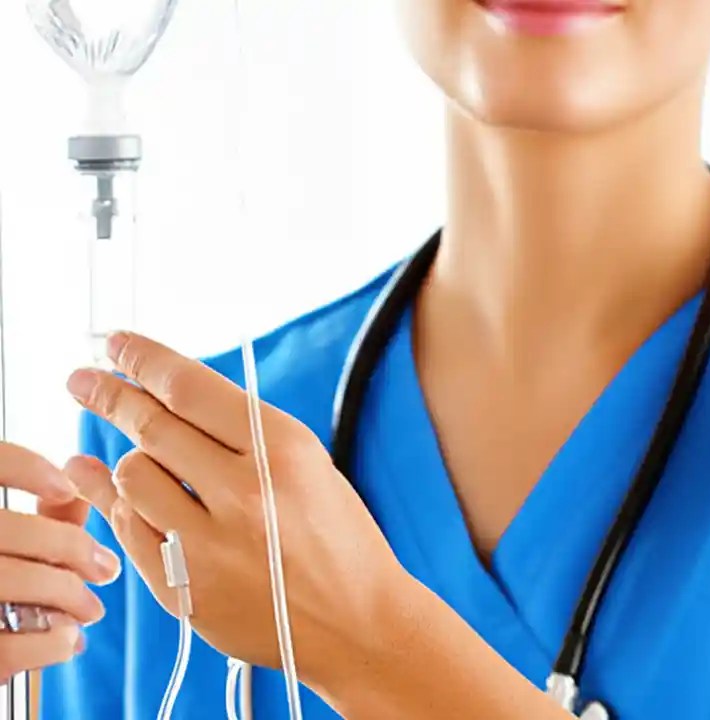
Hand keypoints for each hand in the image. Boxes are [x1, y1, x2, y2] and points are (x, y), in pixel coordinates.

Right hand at [0, 444, 119, 678]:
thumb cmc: (1, 592)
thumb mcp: (11, 548)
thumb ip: (40, 518)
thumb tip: (83, 480)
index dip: (23, 467)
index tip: (64, 486)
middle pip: (7, 530)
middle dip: (70, 547)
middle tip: (105, 567)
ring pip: (9, 580)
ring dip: (68, 594)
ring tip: (89, 609)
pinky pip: (8, 645)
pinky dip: (50, 642)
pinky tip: (64, 638)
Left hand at [65, 331, 405, 677]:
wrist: (359, 624)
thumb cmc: (340, 543)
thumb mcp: (310, 468)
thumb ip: (245, 433)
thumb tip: (173, 394)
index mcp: (284, 452)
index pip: (191, 388)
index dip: (143, 360)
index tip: (118, 345)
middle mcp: (246, 493)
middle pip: (152, 425)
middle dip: (110, 395)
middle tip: (86, 382)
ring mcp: (212, 545)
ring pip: (133, 476)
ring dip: (132, 463)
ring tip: (144, 463)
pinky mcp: (186, 588)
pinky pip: (132, 530)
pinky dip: (127, 509)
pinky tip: (119, 494)